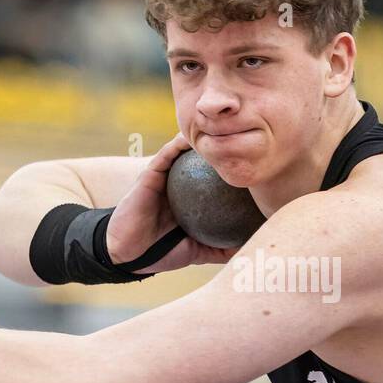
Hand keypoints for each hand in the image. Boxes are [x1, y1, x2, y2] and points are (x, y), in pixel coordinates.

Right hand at [106, 133, 239, 272]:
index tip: (252, 166)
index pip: (212, 181)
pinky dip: (178, 143)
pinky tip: (194, 137)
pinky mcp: (150, 173)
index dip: (230, 171)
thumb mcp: (196, 251)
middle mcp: (178, 185)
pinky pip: (166, 154)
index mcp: (190, 200)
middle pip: (202, 163)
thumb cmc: (161, 252)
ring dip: (202, 140)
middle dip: (220, 148)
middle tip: (242, 139)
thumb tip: (247, 248)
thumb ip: (218, 250)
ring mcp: (164, 177)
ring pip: (185, 153)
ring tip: (222, 129)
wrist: (130, 253)